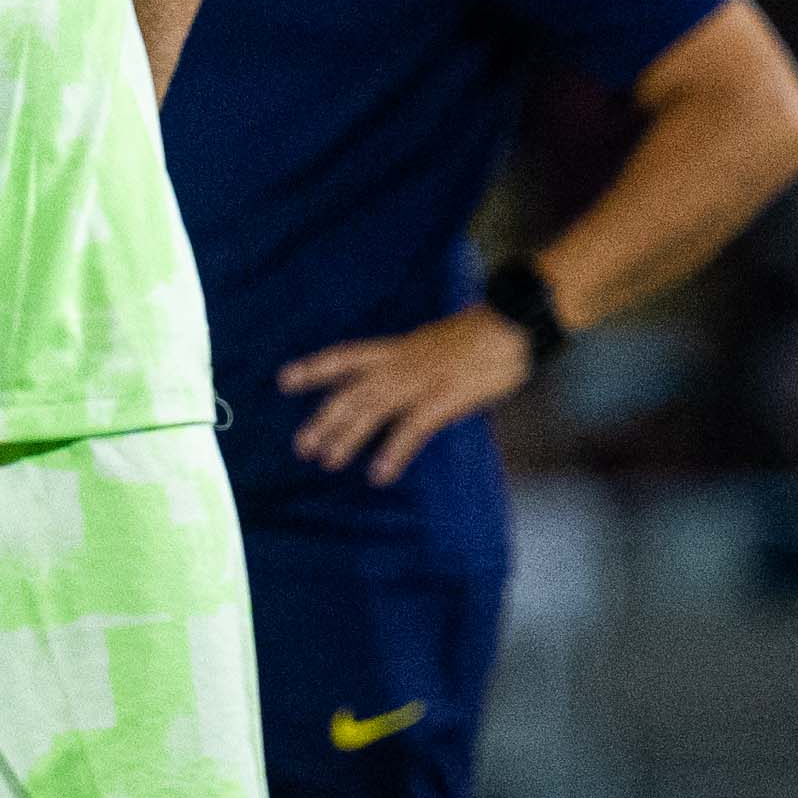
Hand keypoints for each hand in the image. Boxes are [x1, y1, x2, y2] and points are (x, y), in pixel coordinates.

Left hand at [277, 307, 536, 481]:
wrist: (513, 323)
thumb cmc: (483, 334)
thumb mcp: (437, 341)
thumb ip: (415, 359)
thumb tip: (403, 375)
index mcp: (398, 348)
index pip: (345, 357)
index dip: (315, 369)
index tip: (284, 381)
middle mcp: (399, 364)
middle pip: (351, 393)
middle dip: (324, 419)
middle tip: (302, 446)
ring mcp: (420, 381)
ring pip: (371, 411)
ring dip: (347, 438)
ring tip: (328, 461)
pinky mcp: (444, 398)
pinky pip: (411, 430)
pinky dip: (393, 453)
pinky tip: (379, 474)